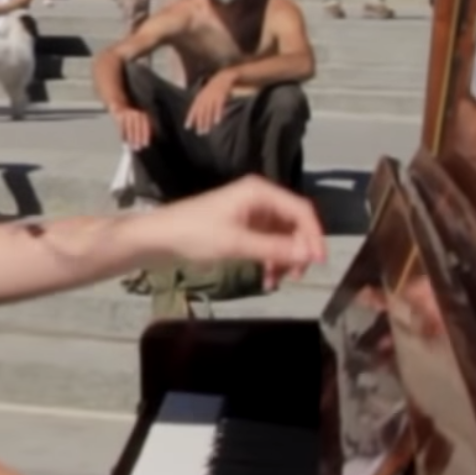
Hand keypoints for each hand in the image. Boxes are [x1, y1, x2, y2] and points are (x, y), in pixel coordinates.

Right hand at [112, 106, 151, 149]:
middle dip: (137, 139)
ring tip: (130, 146)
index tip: (145, 144)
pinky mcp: (119, 117)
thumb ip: (145, 129)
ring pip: (129, 129)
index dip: (145, 137)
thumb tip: (147, 141)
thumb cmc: (132, 117)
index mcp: (143, 115)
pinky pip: (122, 128)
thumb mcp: (140, 120)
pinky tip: (124, 141)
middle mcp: (135, 114)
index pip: (145, 127)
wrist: (120, 107)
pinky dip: (123, 136)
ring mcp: (127, 115)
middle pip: (137, 129)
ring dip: (130, 139)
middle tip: (137, 147)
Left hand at [141, 174, 326, 289]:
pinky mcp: (240, 228)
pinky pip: (265, 244)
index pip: (301, 210)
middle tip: (296, 276)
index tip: (319, 262)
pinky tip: (266, 280)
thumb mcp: (236, 243)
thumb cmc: (193, 233)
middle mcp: (258, 199)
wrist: (156, 239)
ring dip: (283, 259)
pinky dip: (268, 261)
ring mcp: (249, 214)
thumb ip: (275, 248)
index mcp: (259, 192)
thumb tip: (310, 255)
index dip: (314, 235)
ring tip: (277, 282)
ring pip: (281, 237)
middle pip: (293, 224)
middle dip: (297, 250)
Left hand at [183, 72, 233, 134]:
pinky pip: (218, 107)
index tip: (187, 127)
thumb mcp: (204, 95)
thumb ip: (201, 105)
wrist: (223, 77)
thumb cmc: (213, 89)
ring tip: (206, 131)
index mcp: (199, 98)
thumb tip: (197, 117)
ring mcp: (212, 97)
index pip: (193, 110)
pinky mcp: (220, 97)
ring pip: (208, 112)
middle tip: (199, 133)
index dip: (190, 118)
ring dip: (207, 122)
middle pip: (200, 113)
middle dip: (199, 123)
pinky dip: (217, 115)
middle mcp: (204, 98)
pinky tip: (217, 122)